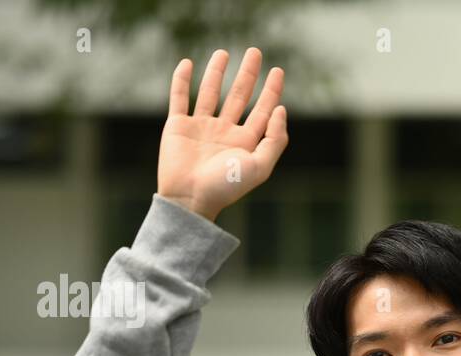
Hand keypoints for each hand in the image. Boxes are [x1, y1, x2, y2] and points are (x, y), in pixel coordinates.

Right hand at [158, 47, 287, 221]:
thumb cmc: (226, 187)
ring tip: (224, 52)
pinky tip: (187, 64)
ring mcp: (201, 128)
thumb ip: (274, 139)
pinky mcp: (178, 126)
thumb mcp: (260, 166)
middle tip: (255, 51)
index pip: (262, 111)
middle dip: (248, 74)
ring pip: (210, 93)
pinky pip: (180, 98)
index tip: (277, 71)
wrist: (190, 198)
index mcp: (245, 142)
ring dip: (217, 72)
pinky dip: (182, 80)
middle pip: (239, 96)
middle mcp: (225, 132)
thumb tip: (281, 110)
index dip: (271, 91)